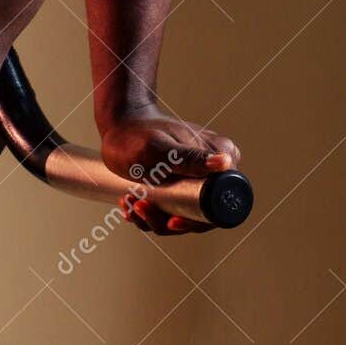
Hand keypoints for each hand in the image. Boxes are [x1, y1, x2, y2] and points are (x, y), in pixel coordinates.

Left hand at [99, 106, 240, 235]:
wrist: (121, 123)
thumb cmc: (138, 132)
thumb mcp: (161, 149)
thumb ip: (191, 158)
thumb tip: (224, 163)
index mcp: (222, 158)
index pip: (220, 204)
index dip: (197, 220)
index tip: (172, 221)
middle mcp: (214, 170)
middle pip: (199, 214)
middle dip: (167, 220)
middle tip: (139, 207)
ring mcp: (197, 178)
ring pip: (182, 214)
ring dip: (153, 217)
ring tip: (130, 201)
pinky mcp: (180, 185)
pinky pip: (170, 209)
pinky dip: (148, 212)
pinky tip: (129, 203)